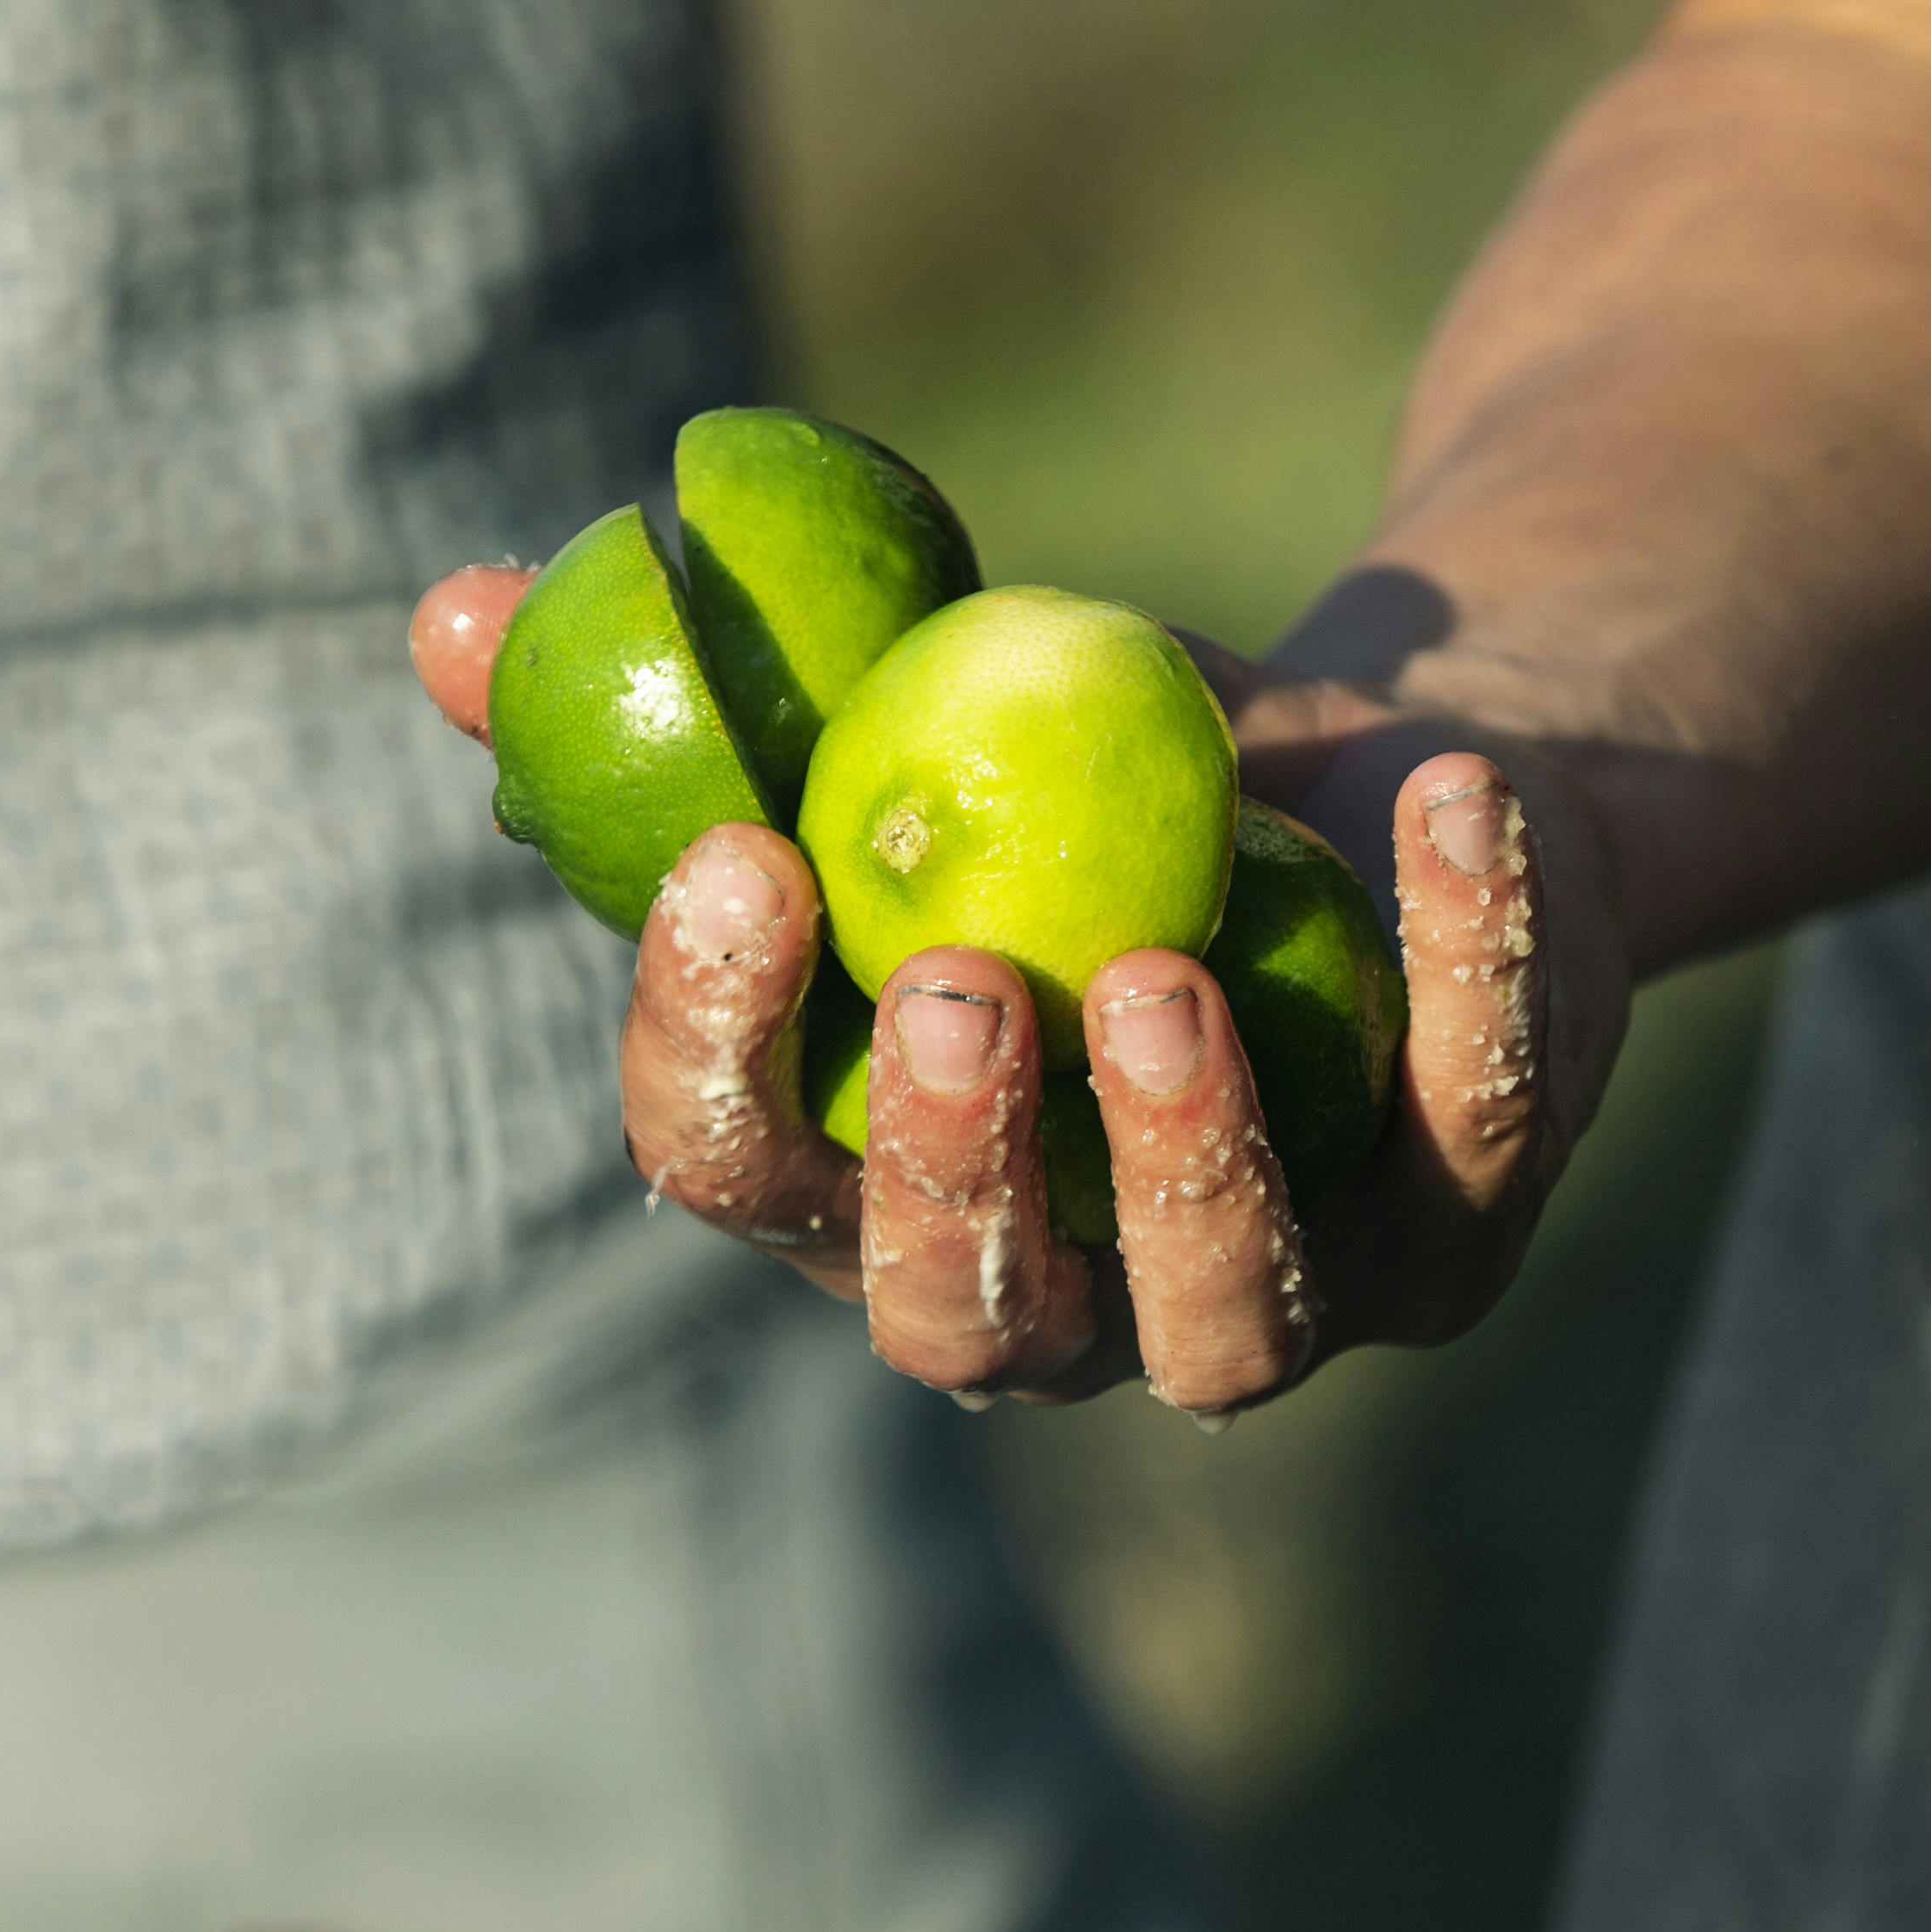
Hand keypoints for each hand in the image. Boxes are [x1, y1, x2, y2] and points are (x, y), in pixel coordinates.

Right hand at [408, 567, 1630, 1410]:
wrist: (1393, 780)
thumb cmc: (1092, 775)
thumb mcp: (897, 711)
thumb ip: (689, 693)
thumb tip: (455, 613)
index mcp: (869, 1189)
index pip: (737, 1174)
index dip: (711, 1046)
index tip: (738, 862)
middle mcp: (1060, 1301)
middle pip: (969, 1315)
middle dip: (952, 1170)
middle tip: (954, 983)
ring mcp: (1276, 1296)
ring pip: (1224, 1319)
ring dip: (1187, 1155)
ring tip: (1162, 971)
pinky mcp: (1467, 1228)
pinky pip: (1475, 1120)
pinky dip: (1462, 960)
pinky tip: (1447, 797)